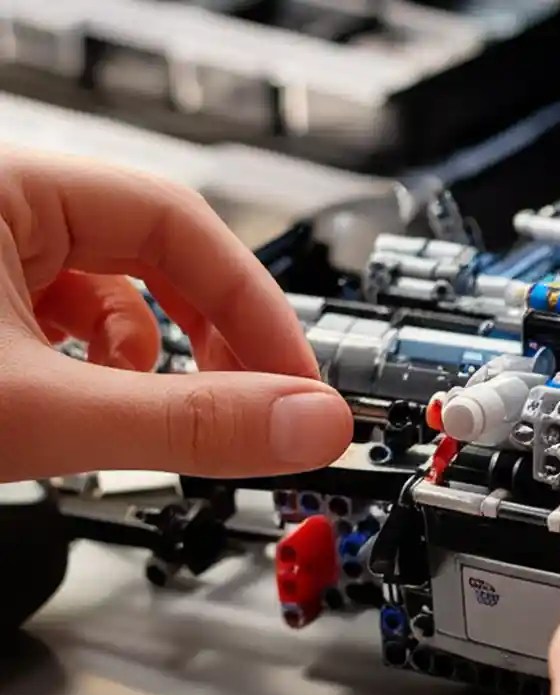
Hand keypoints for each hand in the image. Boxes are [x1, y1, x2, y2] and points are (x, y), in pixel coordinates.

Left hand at [0, 148, 352, 482]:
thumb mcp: (41, 412)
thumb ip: (183, 421)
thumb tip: (307, 422)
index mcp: (5, 184)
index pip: (176, 219)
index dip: (250, 305)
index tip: (296, 381)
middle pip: (152, 254)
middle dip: (211, 336)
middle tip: (257, 403)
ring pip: (111, 292)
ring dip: (152, 361)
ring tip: (153, 414)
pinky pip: (68, 322)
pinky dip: (99, 371)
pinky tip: (90, 406)